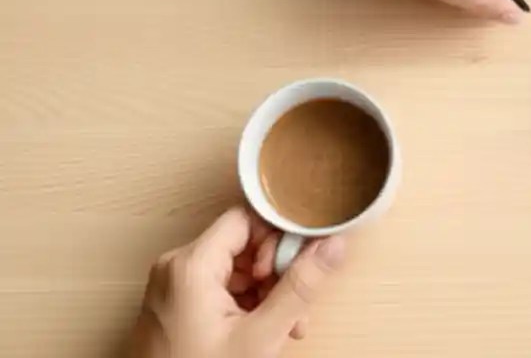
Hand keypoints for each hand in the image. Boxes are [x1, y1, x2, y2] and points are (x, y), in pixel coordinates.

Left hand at [128, 207, 343, 357]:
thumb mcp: (260, 336)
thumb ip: (300, 287)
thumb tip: (333, 244)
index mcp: (191, 265)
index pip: (248, 218)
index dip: (280, 238)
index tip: (299, 267)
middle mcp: (176, 266)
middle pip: (243, 244)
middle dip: (277, 273)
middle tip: (295, 308)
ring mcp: (173, 285)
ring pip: (236, 268)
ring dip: (266, 292)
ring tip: (284, 327)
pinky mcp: (175, 303)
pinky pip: (219, 286)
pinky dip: (246, 303)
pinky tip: (262, 331)